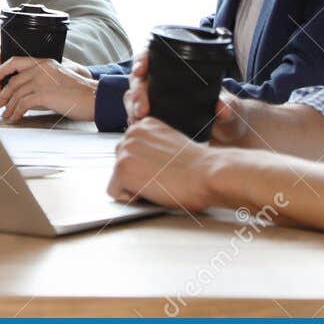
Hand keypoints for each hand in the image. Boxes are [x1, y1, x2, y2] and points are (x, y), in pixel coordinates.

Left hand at [0, 57, 96, 121]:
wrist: (93, 97)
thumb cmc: (78, 91)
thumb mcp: (57, 77)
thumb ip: (40, 79)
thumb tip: (24, 91)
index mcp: (44, 61)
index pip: (14, 61)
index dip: (1, 71)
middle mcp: (41, 68)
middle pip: (12, 79)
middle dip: (2, 93)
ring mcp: (42, 81)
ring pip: (16, 93)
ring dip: (8, 105)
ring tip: (6, 114)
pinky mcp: (44, 94)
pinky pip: (23, 103)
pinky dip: (16, 112)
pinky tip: (15, 117)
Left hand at [106, 118, 221, 210]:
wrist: (209, 173)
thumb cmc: (200, 167)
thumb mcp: (173, 146)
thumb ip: (153, 149)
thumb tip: (144, 164)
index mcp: (145, 124)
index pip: (131, 152)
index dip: (145, 167)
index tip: (162, 171)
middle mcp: (132, 132)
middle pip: (121, 163)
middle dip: (136, 176)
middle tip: (161, 181)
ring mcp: (125, 150)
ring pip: (117, 178)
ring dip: (133, 187)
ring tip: (158, 186)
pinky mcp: (122, 169)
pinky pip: (114, 191)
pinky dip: (130, 198)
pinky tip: (151, 193)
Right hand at [124, 52, 248, 144]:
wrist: (230, 135)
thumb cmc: (231, 114)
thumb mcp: (232, 109)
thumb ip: (229, 106)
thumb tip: (222, 108)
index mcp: (179, 70)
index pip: (153, 57)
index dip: (141, 60)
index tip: (140, 70)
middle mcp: (164, 82)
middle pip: (139, 80)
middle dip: (137, 93)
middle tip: (142, 109)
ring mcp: (157, 99)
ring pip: (134, 97)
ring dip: (132, 108)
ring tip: (138, 120)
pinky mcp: (155, 116)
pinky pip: (137, 115)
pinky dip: (134, 120)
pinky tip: (138, 128)